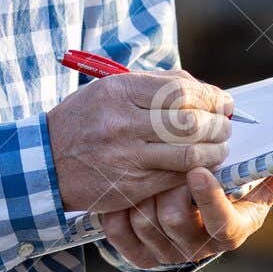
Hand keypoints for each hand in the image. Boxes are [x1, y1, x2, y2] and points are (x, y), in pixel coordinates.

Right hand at [46, 69, 234, 213]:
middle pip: (189, 123)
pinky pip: (175, 179)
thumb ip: (155, 85)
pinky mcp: (130, 186)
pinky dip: (195, 173)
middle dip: (218, 124)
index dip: (210, 97)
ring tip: (220, 148)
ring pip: (188, 155)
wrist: (47, 161)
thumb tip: (202, 88)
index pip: (180, 91)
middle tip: (225, 126)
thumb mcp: (110, 89)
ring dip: (214, 151)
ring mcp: (126, 157)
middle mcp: (122, 123)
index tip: (223, 102)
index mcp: (119, 92)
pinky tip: (200, 167)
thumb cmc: (86, 119)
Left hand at [99, 141, 272, 267]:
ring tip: (145, 168)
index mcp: (234, 228)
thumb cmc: (229, 183)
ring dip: (143, 192)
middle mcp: (202, 247)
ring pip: (148, 223)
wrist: (185, 206)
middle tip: (164, 158)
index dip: (211, 201)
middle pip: (179, 221)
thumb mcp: (259, 175)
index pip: (225, 225)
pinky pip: (119, 233)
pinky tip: (124, 186)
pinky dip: (118, 207)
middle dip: (169, 187)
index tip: (199, 171)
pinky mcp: (138, 254)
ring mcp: (169, 253)